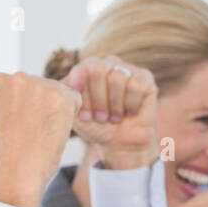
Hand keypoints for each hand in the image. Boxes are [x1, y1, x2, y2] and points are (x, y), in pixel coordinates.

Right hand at [0, 72, 80, 206]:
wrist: (17, 171)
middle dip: (40, 105)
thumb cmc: (5, 151)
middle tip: (32, 131)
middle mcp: (17, 77)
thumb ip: (3, 99)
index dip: (22, 108)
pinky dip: (70, 115)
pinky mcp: (60, 96)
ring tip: (42, 132)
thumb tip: (11, 89)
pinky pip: (74, 99)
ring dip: (55, 109)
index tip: (17, 125)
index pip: (19, 86)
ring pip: (58, 91)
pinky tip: (55, 130)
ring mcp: (39, 85)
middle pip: (40, 85)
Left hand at [62, 55, 159, 169]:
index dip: (83, 94)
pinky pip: (135, 86)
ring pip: (117, 79)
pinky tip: (130, 112)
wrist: (119, 143)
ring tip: (114, 117)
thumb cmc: (95, 126)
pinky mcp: (145, 77)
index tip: (85, 116)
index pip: (82, 69)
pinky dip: (130, 105)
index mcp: (88, 67)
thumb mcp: (74, 112)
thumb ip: (66, 95)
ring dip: (114, 106)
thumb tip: (62, 84)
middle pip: (98, 69)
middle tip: (100, 117)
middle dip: (98, 100)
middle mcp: (107, 63)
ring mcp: (127, 68)